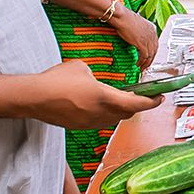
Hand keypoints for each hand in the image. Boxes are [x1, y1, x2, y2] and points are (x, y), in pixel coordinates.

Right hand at [26, 61, 159, 128]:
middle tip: (143, 97)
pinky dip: (106, 114)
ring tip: (122, 100)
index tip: (160, 97)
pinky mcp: (79, 126)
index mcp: (104, 97)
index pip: (136, 104)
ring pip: (114, 120)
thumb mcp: (82, 67)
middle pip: (128, 114)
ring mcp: (89, 123)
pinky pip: (99, 122)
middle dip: (138, 106)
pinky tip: (100, 105)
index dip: (151, 102)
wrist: (33, 97)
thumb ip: (96, 75)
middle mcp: (100, 113)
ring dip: (121, 111)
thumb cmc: (56, 80)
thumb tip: (97, 81)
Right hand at [112, 8, 158, 69]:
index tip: (149, 58)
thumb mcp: (136, 26)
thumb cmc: (125, 19)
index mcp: (152, 28)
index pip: (155, 43)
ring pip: (150, 55)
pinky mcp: (142, 43)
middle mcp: (152, 34)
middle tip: (146, 65)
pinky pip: (144, 56)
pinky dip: (142, 62)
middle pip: (155, 50)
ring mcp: (148, 39)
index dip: (152, 52)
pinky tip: (138, 64)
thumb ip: (140, 33)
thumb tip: (138, 41)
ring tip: (141, 67)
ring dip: (146, 63)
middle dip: (150, 60)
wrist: (122, 17)